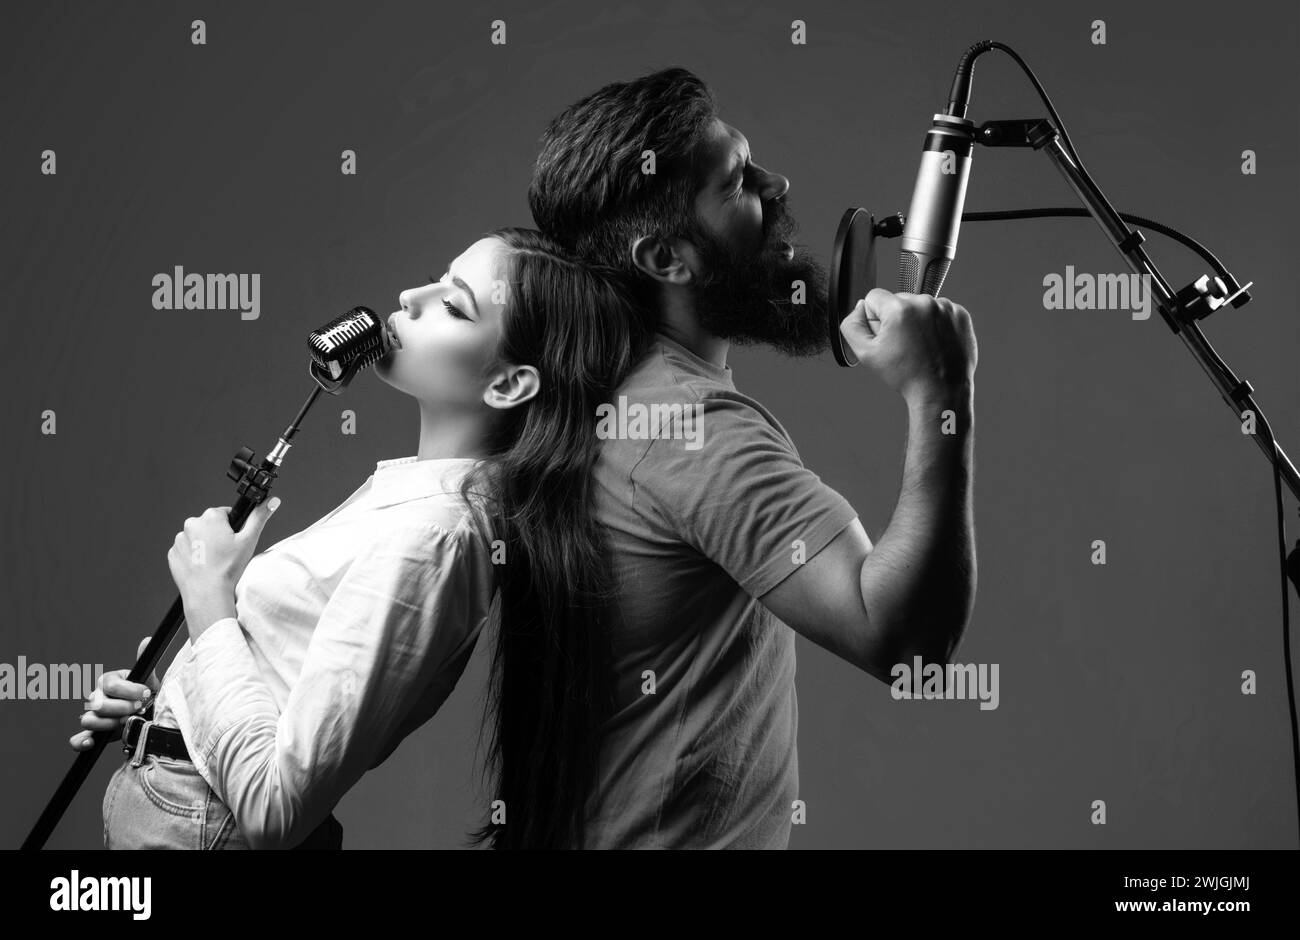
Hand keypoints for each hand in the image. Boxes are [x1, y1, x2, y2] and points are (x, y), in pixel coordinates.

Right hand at [69, 637, 161, 749]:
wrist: (151, 717)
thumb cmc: (148, 697)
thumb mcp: (149, 680)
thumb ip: (145, 663)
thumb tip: (147, 641)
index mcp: (109, 682)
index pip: (110, 685)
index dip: (129, 691)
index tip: (146, 694)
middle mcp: (98, 697)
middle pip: (99, 704)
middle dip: (122, 708)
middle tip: (138, 709)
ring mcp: (94, 716)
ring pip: (88, 720)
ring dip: (109, 724)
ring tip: (126, 723)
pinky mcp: (94, 734)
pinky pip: (78, 738)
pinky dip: (81, 741)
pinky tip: (91, 742)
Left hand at [166, 498, 280, 620]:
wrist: (207, 592)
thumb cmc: (227, 568)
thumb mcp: (249, 540)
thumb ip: (260, 516)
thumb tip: (271, 501)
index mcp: (211, 517)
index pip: (225, 514)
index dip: (233, 528)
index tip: (234, 541)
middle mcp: (192, 524)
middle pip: (210, 525)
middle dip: (218, 535)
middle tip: (226, 552)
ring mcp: (180, 539)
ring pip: (197, 537)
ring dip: (205, 545)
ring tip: (214, 561)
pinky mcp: (173, 553)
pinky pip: (186, 550)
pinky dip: (194, 556)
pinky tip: (203, 566)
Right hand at [840, 289, 977, 402]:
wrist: (941, 391)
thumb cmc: (905, 375)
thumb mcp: (865, 354)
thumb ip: (852, 325)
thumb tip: (860, 307)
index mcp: (899, 309)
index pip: (874, 297)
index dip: (874, 319)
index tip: (886, 337)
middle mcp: (924, 302)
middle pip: (898, 300)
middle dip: (897, 318)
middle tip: (904, 346)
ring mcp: (945, 307)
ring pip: (920, 305)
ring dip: (917, 321)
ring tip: (921, 346)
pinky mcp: (960, 314)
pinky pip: (940, 311)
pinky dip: (936, 324)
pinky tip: (935, 343)